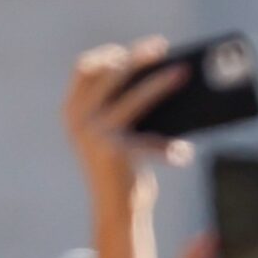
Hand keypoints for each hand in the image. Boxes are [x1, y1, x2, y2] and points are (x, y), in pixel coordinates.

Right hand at [62, 37, 189, 201]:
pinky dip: (171, 149)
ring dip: (161, 84)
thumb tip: (162, 76)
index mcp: (72, 111)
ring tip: (183, 74)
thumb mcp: (118, 134)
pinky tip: (184, 153)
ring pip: (135, 98)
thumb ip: (125, 108)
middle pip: (111, 73)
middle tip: (163, 46)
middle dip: (139, 56)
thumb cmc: (124, 169)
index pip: (84, 68)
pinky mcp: (117, 153)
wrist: (117, 211)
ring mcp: (96, 134)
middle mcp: (79, 119)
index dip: (108, 54)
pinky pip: (152, 142)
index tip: (132, 48)